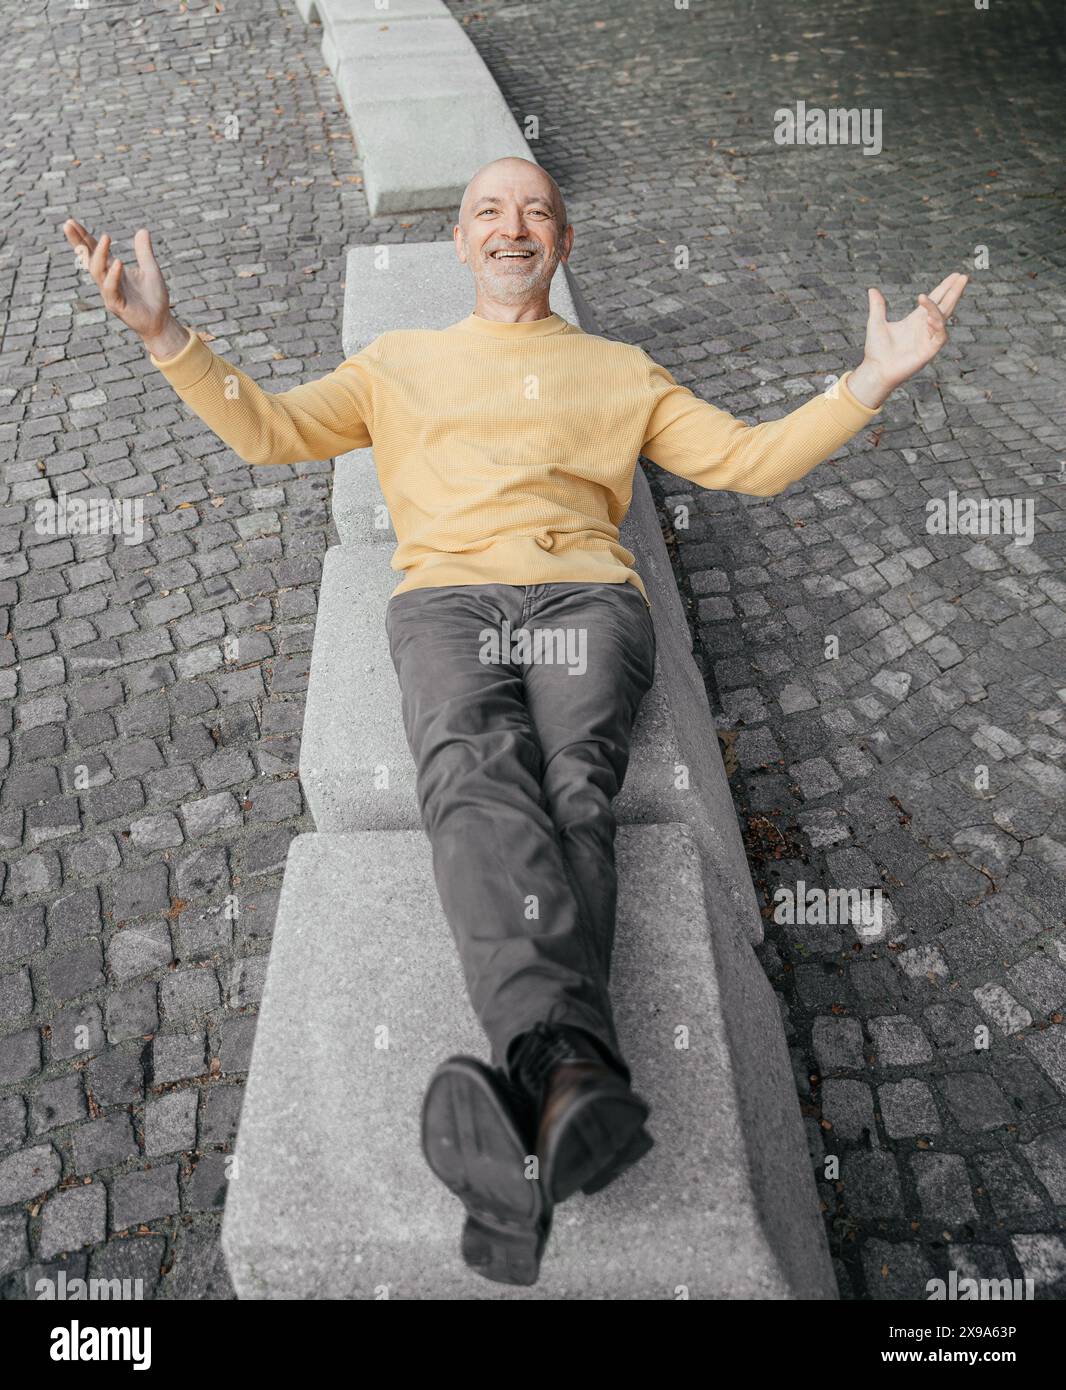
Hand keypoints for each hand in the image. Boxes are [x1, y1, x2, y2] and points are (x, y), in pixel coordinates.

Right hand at [62, 219, 184, 356]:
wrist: (162, 322)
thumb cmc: (154, 298)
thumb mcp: (151, 269)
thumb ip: (144, 251)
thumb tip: (142, 230)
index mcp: (112, 271)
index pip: (92, 251)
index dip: (82, 237)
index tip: (71, 222)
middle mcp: (107, 281)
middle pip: (87, 259)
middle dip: (77, 242)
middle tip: (68, 224)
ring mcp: (110, 293)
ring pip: (97, 272)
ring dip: (99, 254)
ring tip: (106, 237)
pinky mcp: (117, 305)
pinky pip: (111, 289)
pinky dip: (114, 275)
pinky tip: (117, 262)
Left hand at [847, 272, 968, 408]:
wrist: (875, 370)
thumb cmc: (876, 350)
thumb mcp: (876, 323)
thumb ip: (878, 306)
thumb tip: (872, 289)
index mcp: (916, 319)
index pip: (935, 299)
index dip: (945, 288)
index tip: (955, 275)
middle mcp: (925, 327)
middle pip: (945, 306)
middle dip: (954, 292)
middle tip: (963, 277)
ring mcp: (928, 339)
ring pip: (942, 319)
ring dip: (939, 307)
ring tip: (924, 297)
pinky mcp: (929, 351)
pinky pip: (940, 336)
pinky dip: (937, 326)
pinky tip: (930, 318)